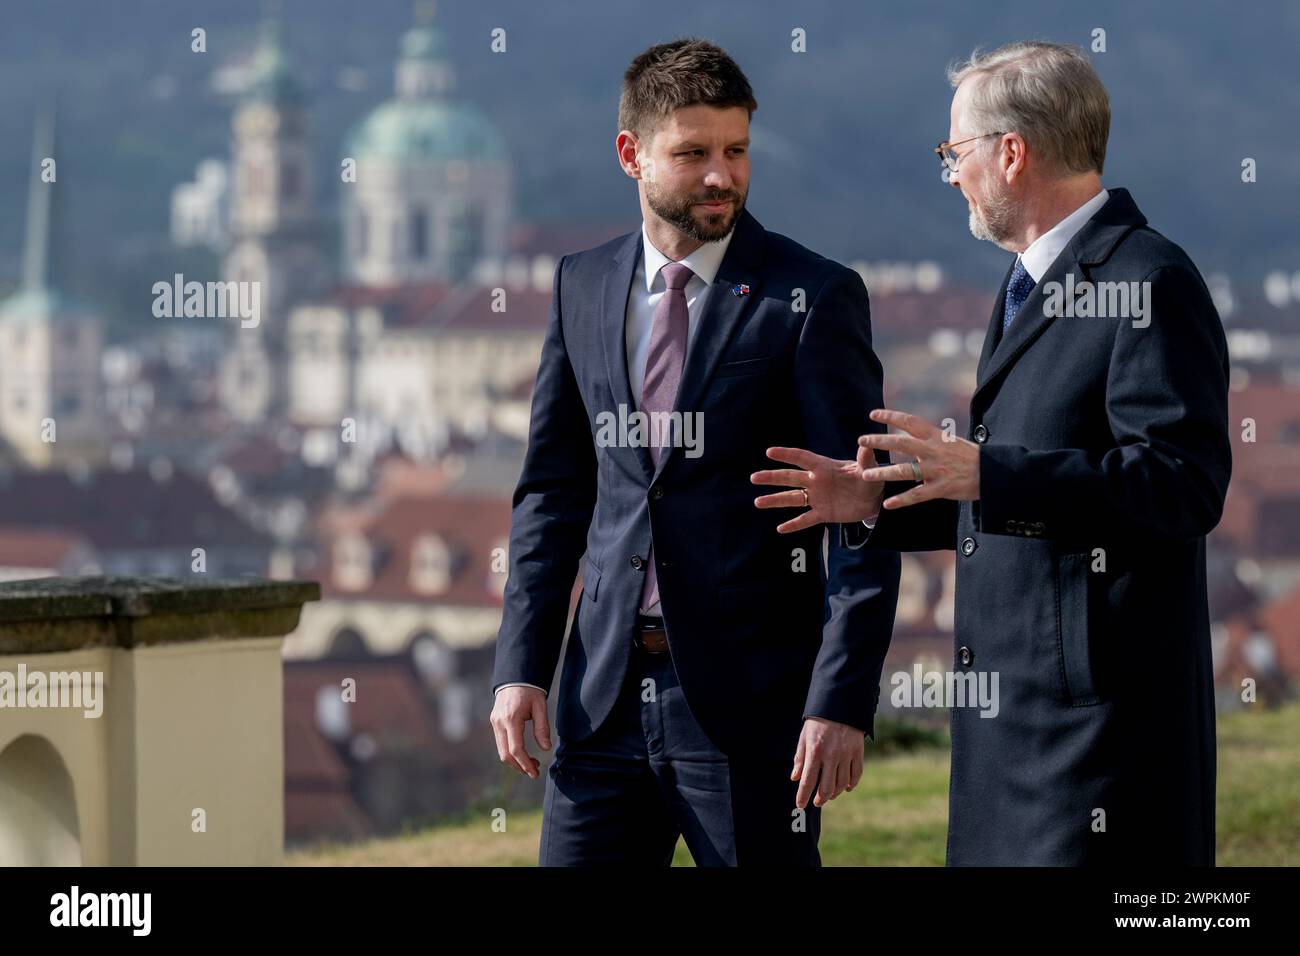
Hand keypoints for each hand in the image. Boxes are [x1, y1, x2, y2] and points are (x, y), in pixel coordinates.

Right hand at [490, 685, 550, 778]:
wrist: (515, 677)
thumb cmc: (531, 690)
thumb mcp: (540, 706)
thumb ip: (542, 728)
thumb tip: (546, 748)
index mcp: (511, 718)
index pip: (516, 749)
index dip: (525, 764)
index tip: (535, 772)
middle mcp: (499, 722)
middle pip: (505, 754)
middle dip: (519, 766)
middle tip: (534, 771)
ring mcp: (494, 723)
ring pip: (501, 751)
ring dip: (515, 761)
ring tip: (531, 762)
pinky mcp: (494, 722)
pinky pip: (500, 743)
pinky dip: (510, 752)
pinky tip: (522, 753)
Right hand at [751, 446, 884, 531]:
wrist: (874, 499)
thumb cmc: (870, 479)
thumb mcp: (869, 469)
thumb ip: (865, 459)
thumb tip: (866, 444)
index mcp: (824, 467)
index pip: (802, 458)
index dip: (787, 455)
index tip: (769, 452)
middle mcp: (816, 482)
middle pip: (790, 478)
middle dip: (772, 478)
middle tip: (754, 478)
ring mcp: (818, 498)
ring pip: (792, 499)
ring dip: (775, 500)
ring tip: (758, 502)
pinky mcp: (823, 514)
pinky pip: (806, 519)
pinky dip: (794, 525)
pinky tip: (780, 529)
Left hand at [792, 717, 864, 808]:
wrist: (840, 704)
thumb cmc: (818, 721)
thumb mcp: (804, 737)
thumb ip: (800, 758)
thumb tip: (795, 777)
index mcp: (815, 751)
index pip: (808, 781)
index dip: (803, 796)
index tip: (800, 805)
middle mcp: (831, 755)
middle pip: (826, 787)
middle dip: (820, 799)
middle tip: (816, 802)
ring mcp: (846, 755)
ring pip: (842, 784)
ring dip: (835, 793)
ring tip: (829, 796)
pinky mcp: (858, 752)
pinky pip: (856, 774)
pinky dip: (851, 784)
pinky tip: (846, 788)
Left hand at [856, 409, 979, 508]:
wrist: (994, 472)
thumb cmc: (972, 457)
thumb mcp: (952, 441)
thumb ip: (933, 439)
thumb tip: (916, 432)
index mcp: (937, 437)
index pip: (910, 421)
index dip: (890, 416)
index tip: (873, 414)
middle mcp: (933, 450)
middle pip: (901, 442)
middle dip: (879, 441)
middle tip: (861, 440)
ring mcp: (936, 470)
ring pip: (904, 470)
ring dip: (883, 473)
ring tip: (866, 475)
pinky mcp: (941, 488)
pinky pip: (917, 495)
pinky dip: (901, 500)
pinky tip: (887, 504)